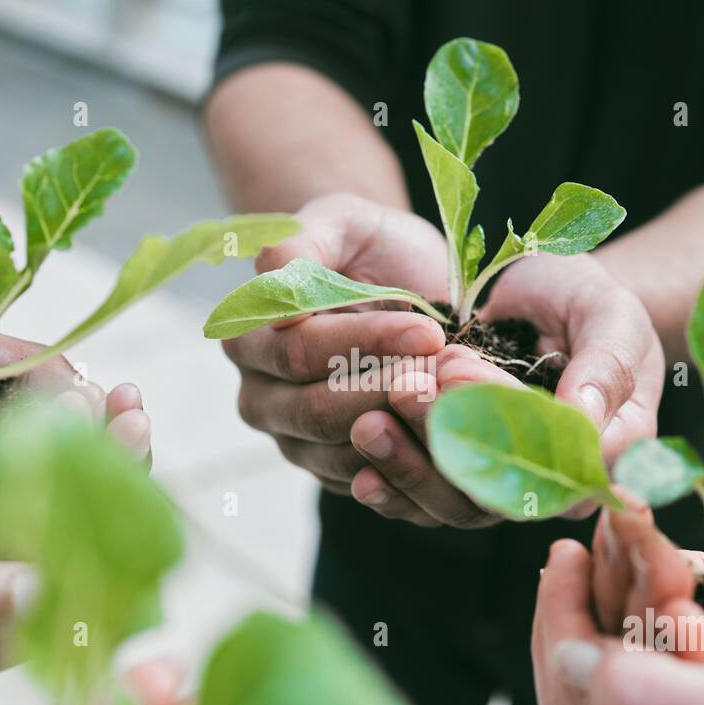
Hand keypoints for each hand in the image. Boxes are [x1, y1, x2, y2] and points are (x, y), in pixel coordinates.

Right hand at [221, 194, 447, 496]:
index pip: (300, 351)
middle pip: (317, 411)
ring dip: (406, 431)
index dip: (366, 343)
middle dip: (388, 393)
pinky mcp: (334, 473)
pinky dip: (413, 463)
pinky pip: (370, 483)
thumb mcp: (342, 221)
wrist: (398, 282)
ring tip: (457, 401)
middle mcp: (260, 398)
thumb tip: (273, 283)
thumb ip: (302, 241)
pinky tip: (452, 437)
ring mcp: (294, 442)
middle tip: (449, 376)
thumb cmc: (367, 247)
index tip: (430, 334)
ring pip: (346, 453)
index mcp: (247, 338)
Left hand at [348, 253, 663, 527]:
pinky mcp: (461, 487)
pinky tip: (359, 472)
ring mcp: (508, 490)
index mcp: (612, 446)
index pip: (562, 451)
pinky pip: (426, 506)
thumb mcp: (610, 315)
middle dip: (446, 439)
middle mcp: (561, 482)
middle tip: (403, 386)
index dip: (506, 416)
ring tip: (367, 423)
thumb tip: (583, 413)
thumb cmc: (587, 307)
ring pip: (458, 503)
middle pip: (505, 488)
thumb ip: (606, 362)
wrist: (544, 309)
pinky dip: (392, 490)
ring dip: (410, 468)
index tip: (455, 366)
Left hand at [530, 505, 703, 704]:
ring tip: (627, 525)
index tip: (556, 565)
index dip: (558, 637)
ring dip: (630, 585)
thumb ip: (658, 702)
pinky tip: (671, 554)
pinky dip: (679, 589)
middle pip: (599, 684)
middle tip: (586, 537)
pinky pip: (696, 636)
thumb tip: (572, 663)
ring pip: (640, 654)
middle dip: (592, 602)